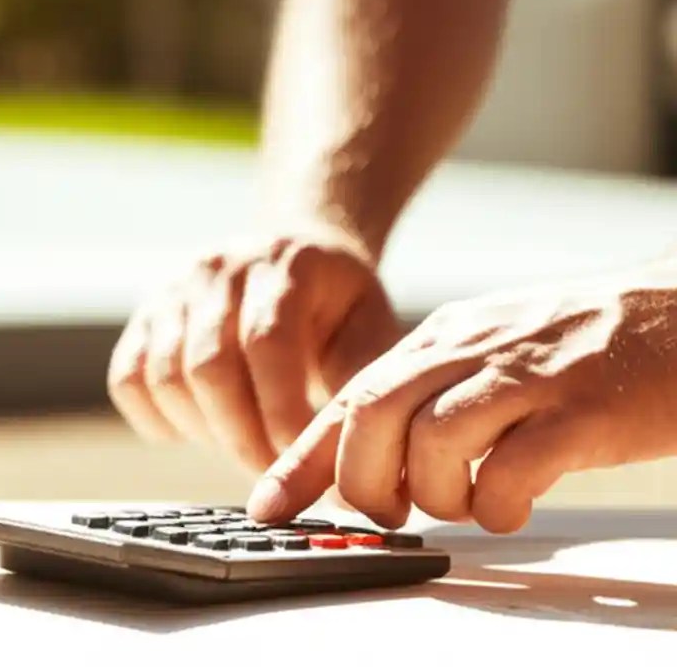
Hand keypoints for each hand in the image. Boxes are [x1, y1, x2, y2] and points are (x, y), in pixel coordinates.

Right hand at [107, 227, 401, 472]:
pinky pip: (128, 380)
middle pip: (209, 366)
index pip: (267, 342)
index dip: (280, 410)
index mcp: (283, 264)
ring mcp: (172, 291)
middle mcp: (217, 269)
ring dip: (204, 433)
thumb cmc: (337, 304)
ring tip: (244, 450)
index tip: (301, 460)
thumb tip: (354, 451)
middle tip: (273, 472)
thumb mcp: (368, 327)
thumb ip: (362, 380)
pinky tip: (200, 430)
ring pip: (165, 378)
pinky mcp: (142, 318)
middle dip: (242, 437)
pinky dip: (157, 420)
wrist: (293, 251)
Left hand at [246, 264, 676, 532]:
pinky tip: (512, 505)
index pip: (348, 396)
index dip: (302, 460)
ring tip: (462, 504)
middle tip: (391, 511)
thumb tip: (364, 452)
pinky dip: (497, 504)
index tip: (268, 507)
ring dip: (434, 495)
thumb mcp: (487, 352)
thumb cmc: (580, 347)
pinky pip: (512, 468)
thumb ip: (428, 392)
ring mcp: (528, 375)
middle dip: (362, 482)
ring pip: (433, 439)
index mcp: (441, 337)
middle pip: (373, 414)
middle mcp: (472, 347)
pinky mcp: (582, 411)